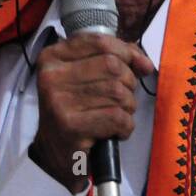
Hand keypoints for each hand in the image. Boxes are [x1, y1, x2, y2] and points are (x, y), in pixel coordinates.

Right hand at [30, 34, 153, 192]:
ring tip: (115, 117)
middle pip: (112, 66)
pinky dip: (125, 126)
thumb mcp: (86, 77)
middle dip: (128, 84)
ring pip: (118, 92)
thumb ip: (115, 60)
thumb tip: (144, 63)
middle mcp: (51, 76)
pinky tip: (115, 132)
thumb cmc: (76, 110)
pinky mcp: (71, 126)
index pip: (100, 41)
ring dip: (127, 107)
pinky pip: (117, 117)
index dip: (127, 52)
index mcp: (52, 57)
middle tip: (121, 100)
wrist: (55, 153)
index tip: (138, 67)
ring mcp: (59, 101)